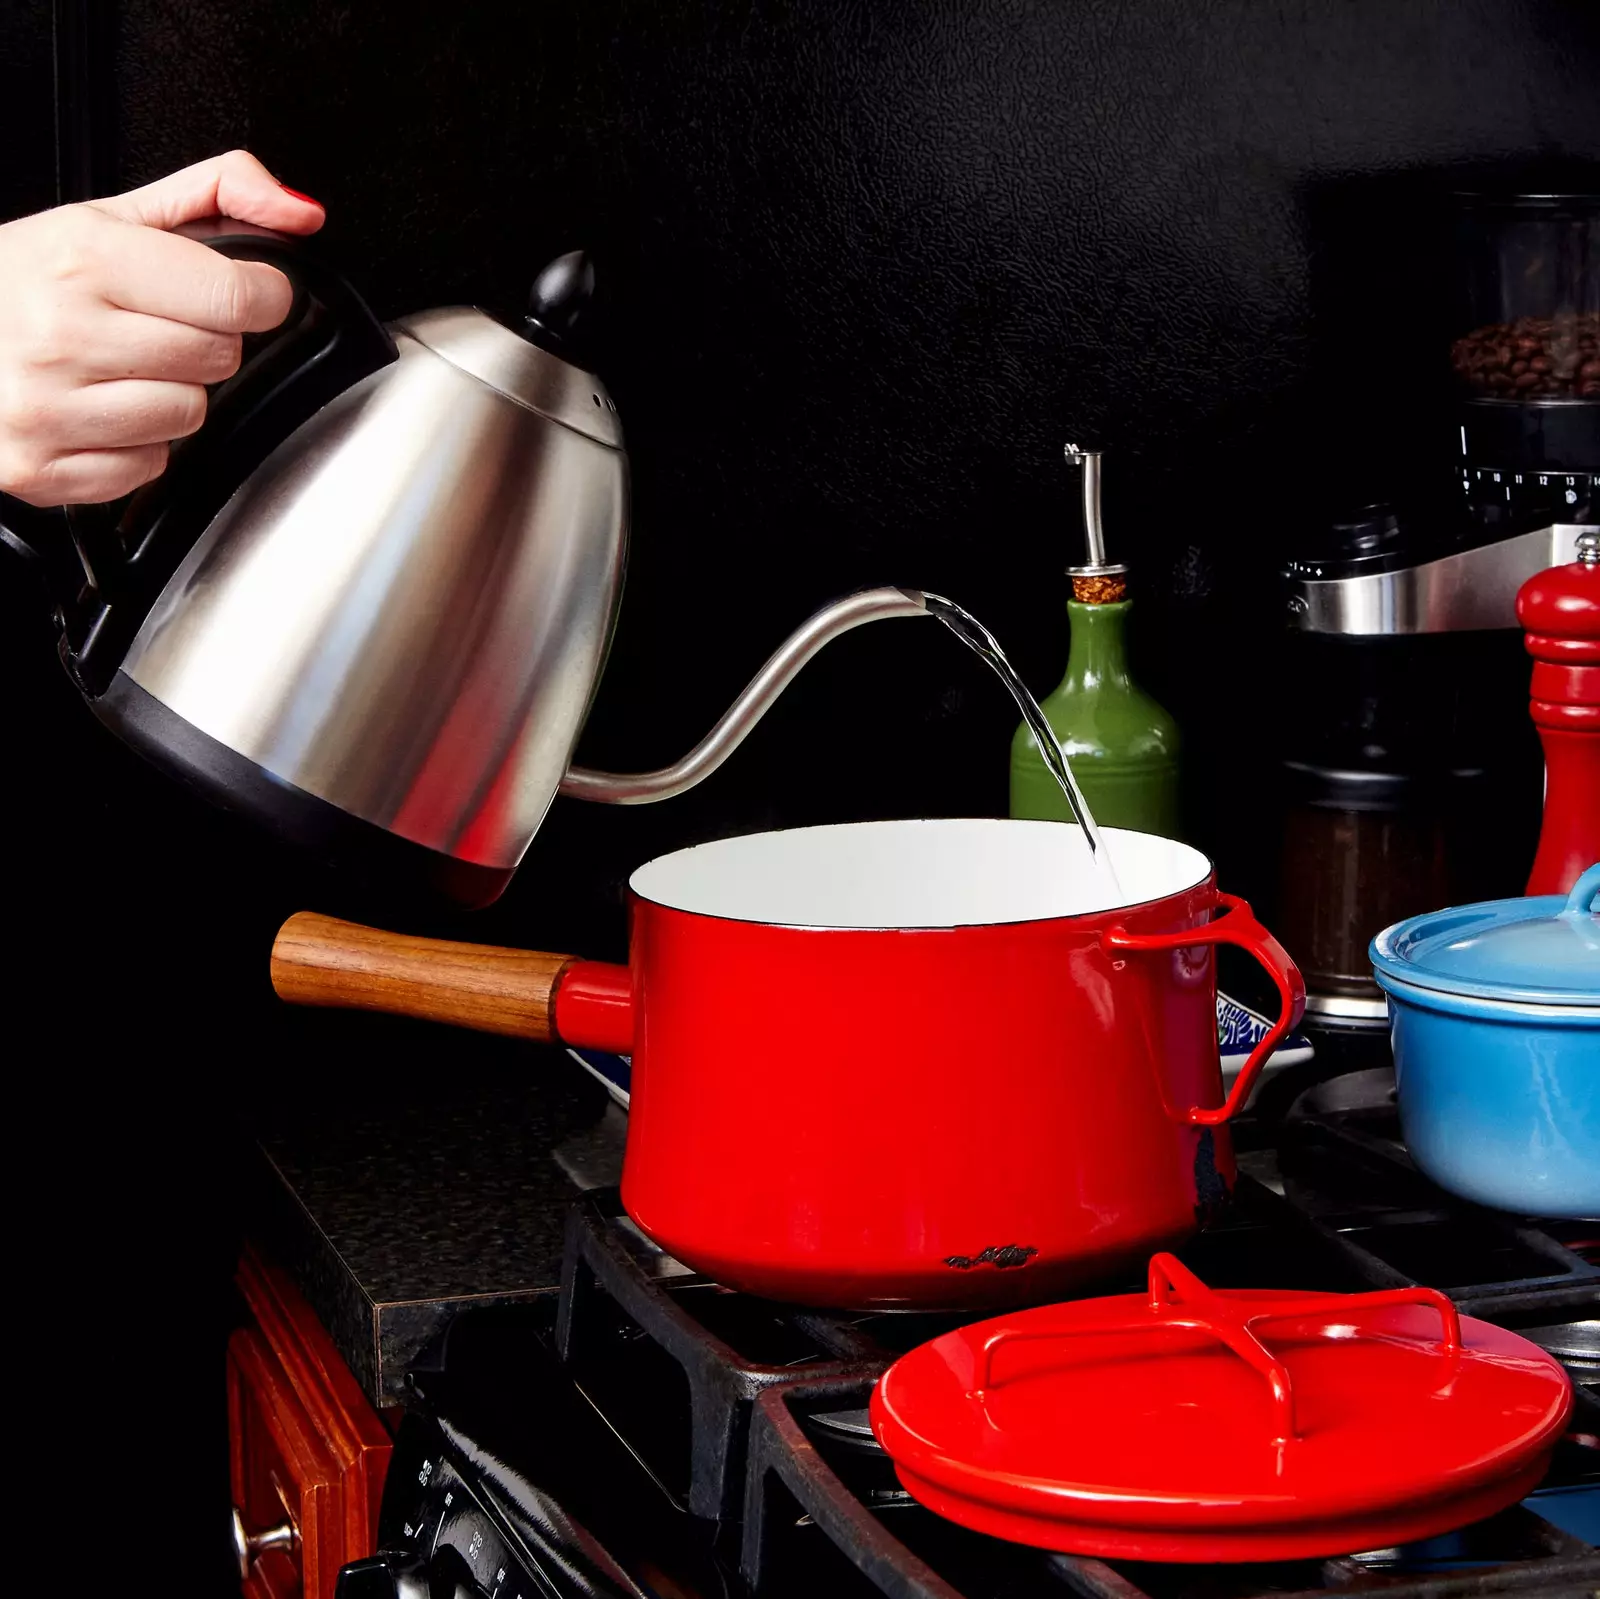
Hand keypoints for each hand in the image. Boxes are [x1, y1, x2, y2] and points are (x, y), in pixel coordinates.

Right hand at [0, 151, 324, 506]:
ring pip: (191, 415)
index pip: (238, 296)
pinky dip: (135, 443)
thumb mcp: (111, 217)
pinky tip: (94, 408)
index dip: (258, 295)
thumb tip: (301, 211)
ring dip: (170, 394)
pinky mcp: (42, 467)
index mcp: (83, 260)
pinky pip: (150, 465)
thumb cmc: (24, 278)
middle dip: (202, 340)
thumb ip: (218, 194)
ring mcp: (48, 407)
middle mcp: (61, 334)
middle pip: (220, 357)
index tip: (242, 292)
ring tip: (115, 366)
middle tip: (147, 325)